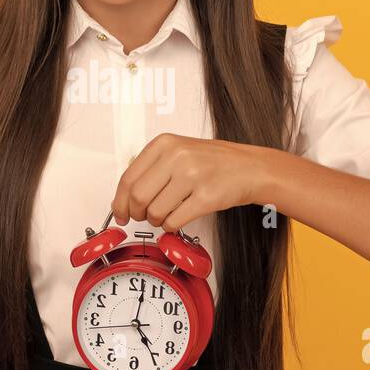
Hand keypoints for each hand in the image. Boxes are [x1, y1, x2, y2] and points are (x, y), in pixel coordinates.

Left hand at [111, 132, 265, 232]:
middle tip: (143, 217)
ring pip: (155, 212)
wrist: (249, 168)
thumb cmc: (212, 162)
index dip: (120, 201)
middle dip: (137, 213)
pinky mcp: (206, 197)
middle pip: (138, 196)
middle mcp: (177, 156)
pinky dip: (171, 226)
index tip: (121, 212)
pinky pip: (174, 221)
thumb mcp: (178, 151)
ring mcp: (193, 176)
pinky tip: (178, 218)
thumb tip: (122, 199)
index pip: (128, 177)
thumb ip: (150, 169)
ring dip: (157, 220)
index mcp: (165, 143)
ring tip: (167, 214)